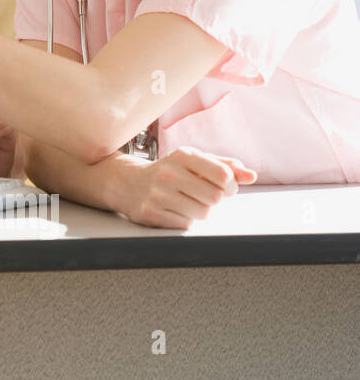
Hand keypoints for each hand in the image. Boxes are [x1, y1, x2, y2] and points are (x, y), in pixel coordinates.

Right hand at [121, 148, 256, 228]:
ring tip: (186, 201)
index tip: (224, 186)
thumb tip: (252, 176)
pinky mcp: (150, 213)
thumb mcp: (194, 161)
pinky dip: (184, 219)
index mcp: (182, 155)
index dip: (231, 185)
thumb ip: (225, 166)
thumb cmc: (169, 171)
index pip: (223, 175)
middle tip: (204, 194)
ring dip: (200, 210)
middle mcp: (168, 173)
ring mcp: (157, 194)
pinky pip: (185, 224)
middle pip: (216, 197)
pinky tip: (173, 209)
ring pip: (202, 213)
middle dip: (215, 199)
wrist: (127, 182)